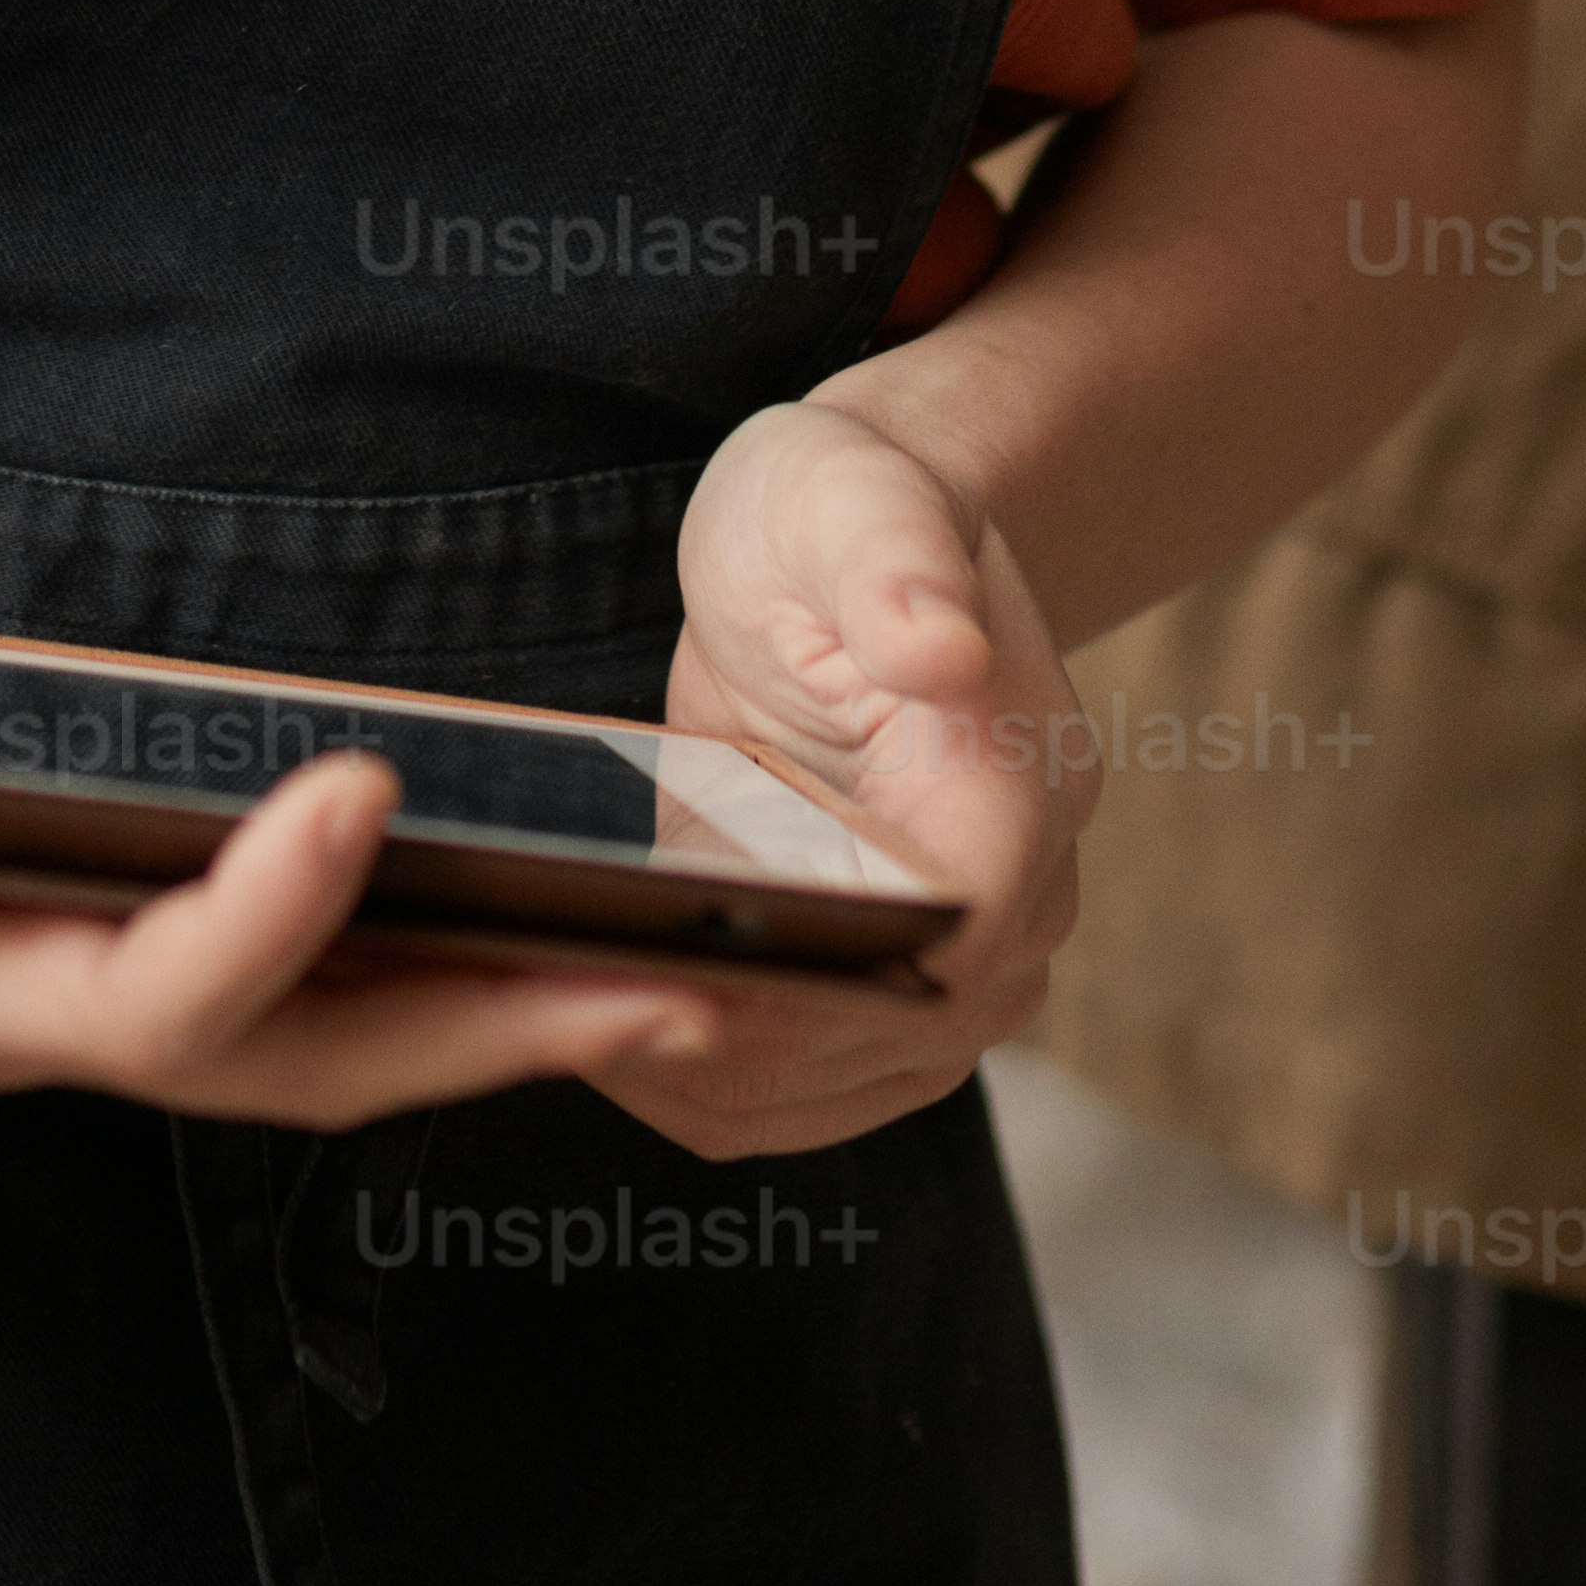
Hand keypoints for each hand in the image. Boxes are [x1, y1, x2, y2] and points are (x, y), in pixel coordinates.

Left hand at [597, 397, 1093, 1158]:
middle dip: (721, 1040)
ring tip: (561, 1015)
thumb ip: (893, 566)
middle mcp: (1024, 898)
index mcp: (1016, 785)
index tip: (665, 975)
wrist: (859, 550)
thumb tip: (939, 645)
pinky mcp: (902, 986)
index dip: (801, 987)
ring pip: (839, 1088)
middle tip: (562, 998)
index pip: (933, 948)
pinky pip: (813, 1086)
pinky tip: (610, 1026)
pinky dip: (708, 1078)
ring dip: (699, 1076)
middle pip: (878, 1040)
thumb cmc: (840, 510)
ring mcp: (972, 961)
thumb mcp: (846, 497)